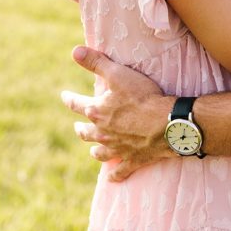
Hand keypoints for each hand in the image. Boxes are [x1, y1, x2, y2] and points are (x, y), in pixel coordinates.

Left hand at [61, 45, 175, 182]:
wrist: (166, 123)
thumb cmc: (143, 96)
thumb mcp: (118, 74)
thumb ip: (96, 62)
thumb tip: (74, 51)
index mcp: (97, 112)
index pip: (77, 104)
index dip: (69, 99)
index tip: (64, 96)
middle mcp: (103, 133)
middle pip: (85, 132)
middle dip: (80, 128)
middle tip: (77, 127)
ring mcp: (117, 149)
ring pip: (100, 153)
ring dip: (95, 151)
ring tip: (93, 150)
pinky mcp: (132, 160)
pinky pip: (120, 171)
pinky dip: (115, 175)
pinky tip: (112, 179)